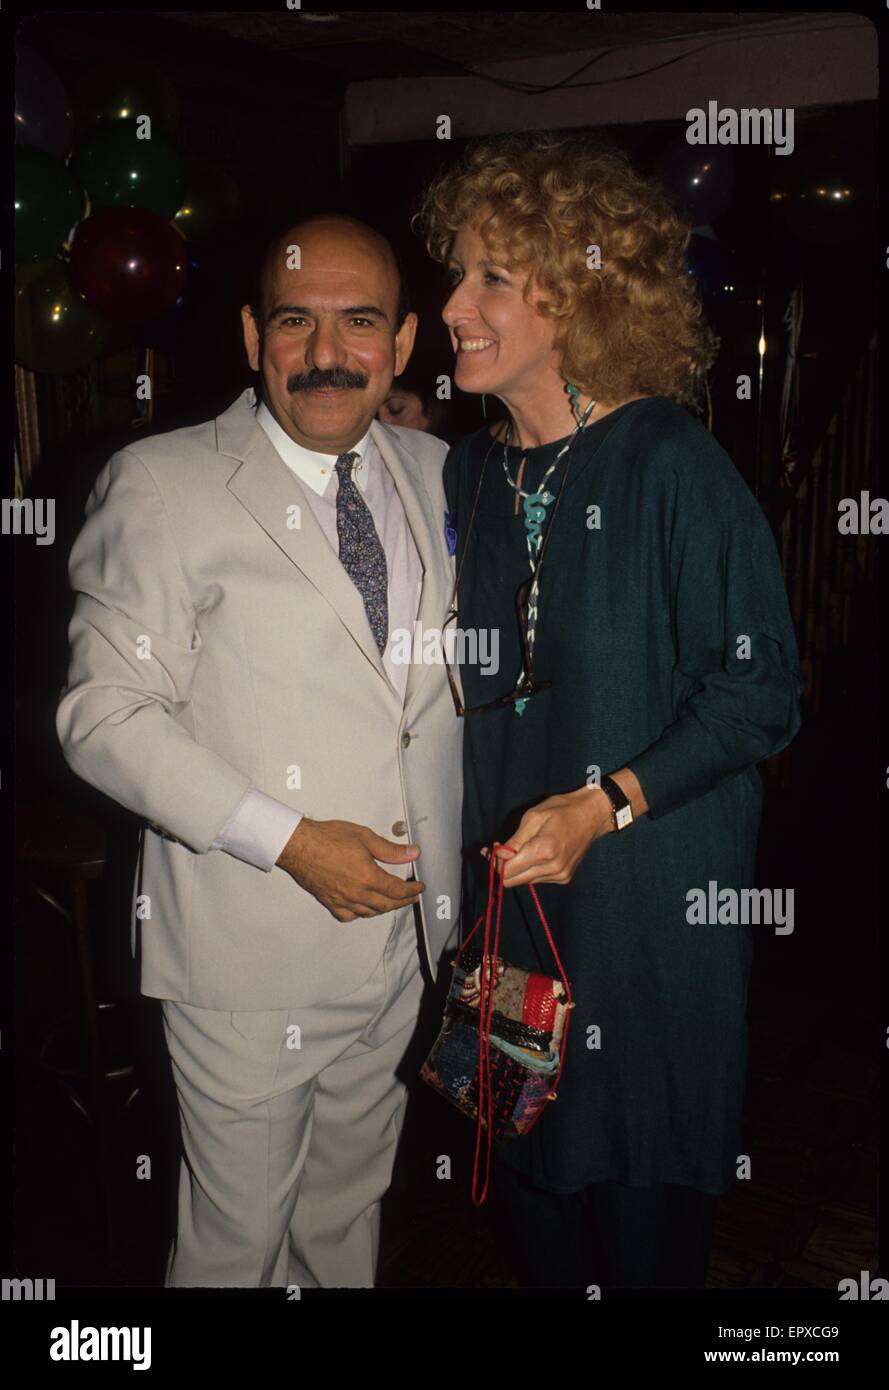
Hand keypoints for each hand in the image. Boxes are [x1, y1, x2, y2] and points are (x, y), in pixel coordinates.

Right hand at [276, 818, 424, 921]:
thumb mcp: (365, 837)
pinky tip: (364, 908)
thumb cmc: (328, 838)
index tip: (419, 888)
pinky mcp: (330, 902)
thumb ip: (391, 850)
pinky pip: (349, 916)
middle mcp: (357, 893)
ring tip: (392, 901)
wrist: (299, 846)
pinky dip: (361, 914)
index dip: (412, 890)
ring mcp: (343, 900)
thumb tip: (412, 853)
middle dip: (403, 901)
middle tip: (411, 897)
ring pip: (370, 912)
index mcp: (369, 877)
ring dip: (385, 908)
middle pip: (387, 904)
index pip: (398, 890)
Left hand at [483, 786, 612, 887]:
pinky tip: (534, 854)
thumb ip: (514, 841)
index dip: (493, 862)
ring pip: (523, 881)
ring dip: (516, 869)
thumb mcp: (533, 817)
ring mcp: (559, 876)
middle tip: (498, 850)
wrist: (592, 815)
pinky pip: (537, 879)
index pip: (507, 870)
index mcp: (543, 851)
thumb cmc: (561, 809)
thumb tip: (497, 857)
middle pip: (512, 882)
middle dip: (501, 867)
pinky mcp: (564, 878)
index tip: (489, 849)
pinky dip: (530, 869)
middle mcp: (552, 869)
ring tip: (518, 849)